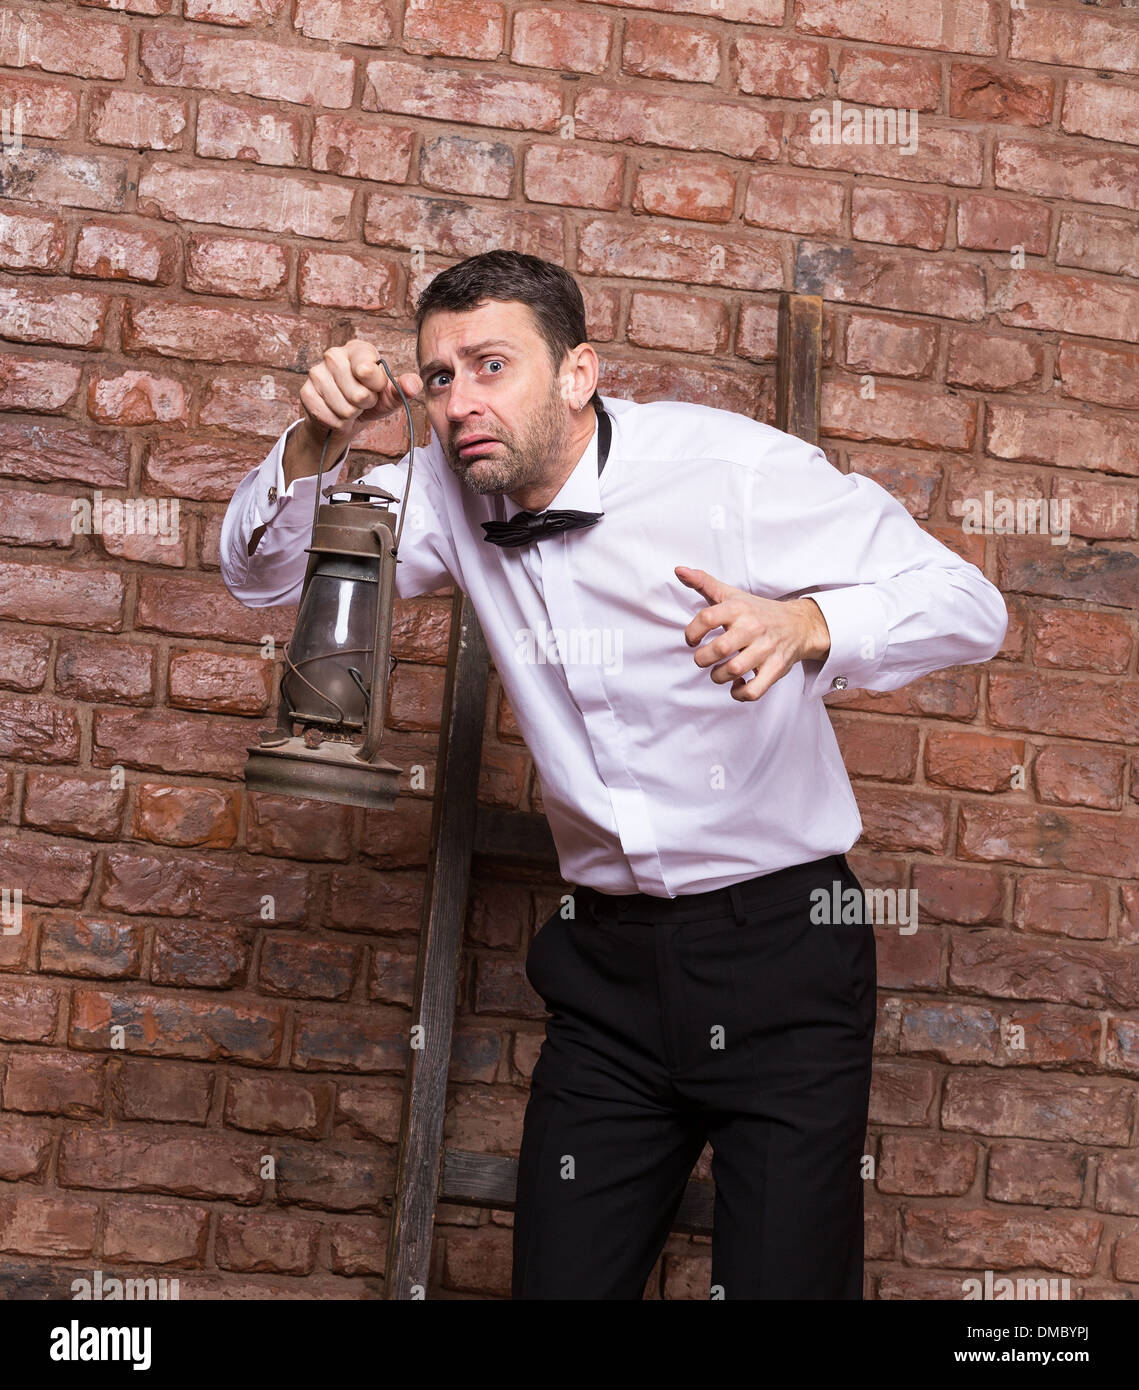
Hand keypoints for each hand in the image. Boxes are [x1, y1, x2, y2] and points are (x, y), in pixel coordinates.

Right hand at [285, 341, 422, 484]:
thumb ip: (405, 387)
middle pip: (358, 395)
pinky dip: (337, 422)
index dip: (376, 387)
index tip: (375, 386)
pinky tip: (336, 413)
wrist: (347, 417)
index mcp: (358, 349)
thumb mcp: (391, 394)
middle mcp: (334, 355)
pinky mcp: (305, 392)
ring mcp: (316, 373)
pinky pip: (329, 418)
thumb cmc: (371, 399)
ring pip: (344, 409)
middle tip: (362, 400)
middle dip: (364, 404)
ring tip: (350, 406)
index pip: (368, 370)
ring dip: (351, 415)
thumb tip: (413, 385)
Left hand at [676, 565, 830, 701]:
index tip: (692, 639)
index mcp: (739, 609)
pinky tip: (736, 685)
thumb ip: (703, 583)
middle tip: (703, 658)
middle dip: (702, 658)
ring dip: (717, 676)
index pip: (707, 618)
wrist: (798, 624)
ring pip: (733, 670)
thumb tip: (679, 570)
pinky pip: (753, 691)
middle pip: (719, 649)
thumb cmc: (757, 611)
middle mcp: (752, 628)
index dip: (692, 632)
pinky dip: (739, 693)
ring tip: (717, 671)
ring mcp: (765, 649)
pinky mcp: (775, 669)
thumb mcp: (732, 594)